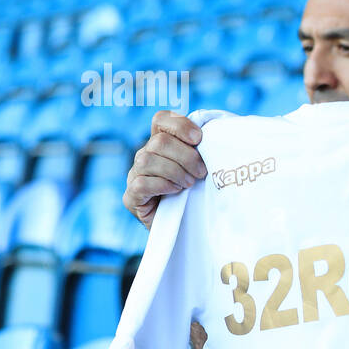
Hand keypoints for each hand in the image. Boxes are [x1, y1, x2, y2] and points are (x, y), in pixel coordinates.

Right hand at [123, 110, 205, 226]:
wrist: (184, 229)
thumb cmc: (196, 196)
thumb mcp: (203, 169)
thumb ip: (204, 151)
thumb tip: (218, 136)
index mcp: (161, 144)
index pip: (161, 119)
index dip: (179, 125)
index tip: (199, 139)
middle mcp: (144, 155)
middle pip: (158, 141)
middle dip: (186, 156)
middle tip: (202, 172)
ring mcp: (134, 175)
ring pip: (148, 159)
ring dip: (175, 171)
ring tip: (189, 184)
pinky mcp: (130, 196)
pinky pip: (141, 183)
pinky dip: (162, 185)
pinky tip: (175, 191)